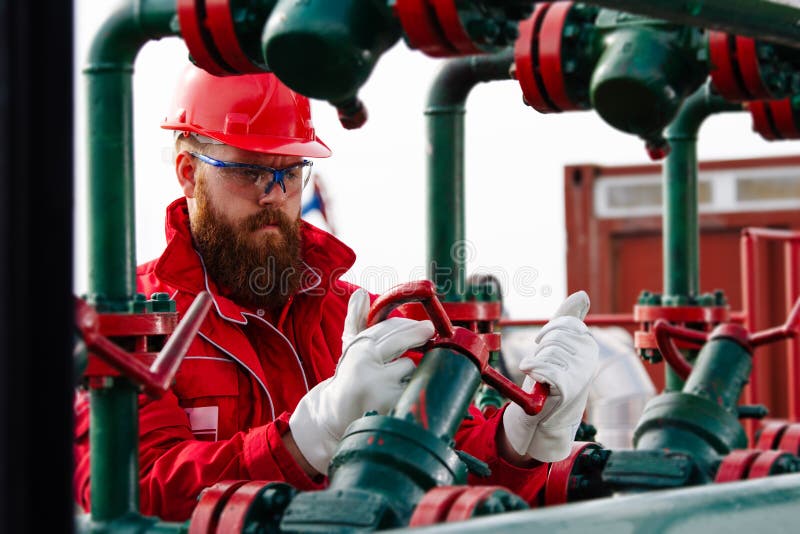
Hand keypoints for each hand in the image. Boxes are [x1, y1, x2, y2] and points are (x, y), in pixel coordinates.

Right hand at [289, 288, 434, 473]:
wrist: (332, 419)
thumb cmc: (348, 380)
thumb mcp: (350, 351)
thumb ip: (355, 322)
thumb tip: (360, 294)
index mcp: (357, 351)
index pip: (386, 331)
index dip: (407, 325)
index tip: (425, 325)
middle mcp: (366, 367)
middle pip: (400, 343)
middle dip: (417, 334)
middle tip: (428, 331)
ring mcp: (379, 388)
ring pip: (409, 367)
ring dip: (407, 371)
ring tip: (391, 382)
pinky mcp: (390, 406)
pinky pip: (412, 388)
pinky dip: (409, 390)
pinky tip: (397, 396)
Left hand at [502, 291, 598, 461]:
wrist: (547, 414)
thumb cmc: (551, 377)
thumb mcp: (559, 345)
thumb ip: (569, 319)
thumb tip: (583, 295)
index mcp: (589, 344)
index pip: (564, 323)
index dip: (548, 332)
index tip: (544, 344)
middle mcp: (590, 357)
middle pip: (554, 337)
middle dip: (541, 350)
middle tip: (543, 366)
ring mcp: (582, 372)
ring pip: (547, 353)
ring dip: (536, 364)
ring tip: (542, 377)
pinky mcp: (569, 388)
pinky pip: (544, 368)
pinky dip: (534, 371)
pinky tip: (535, 379)